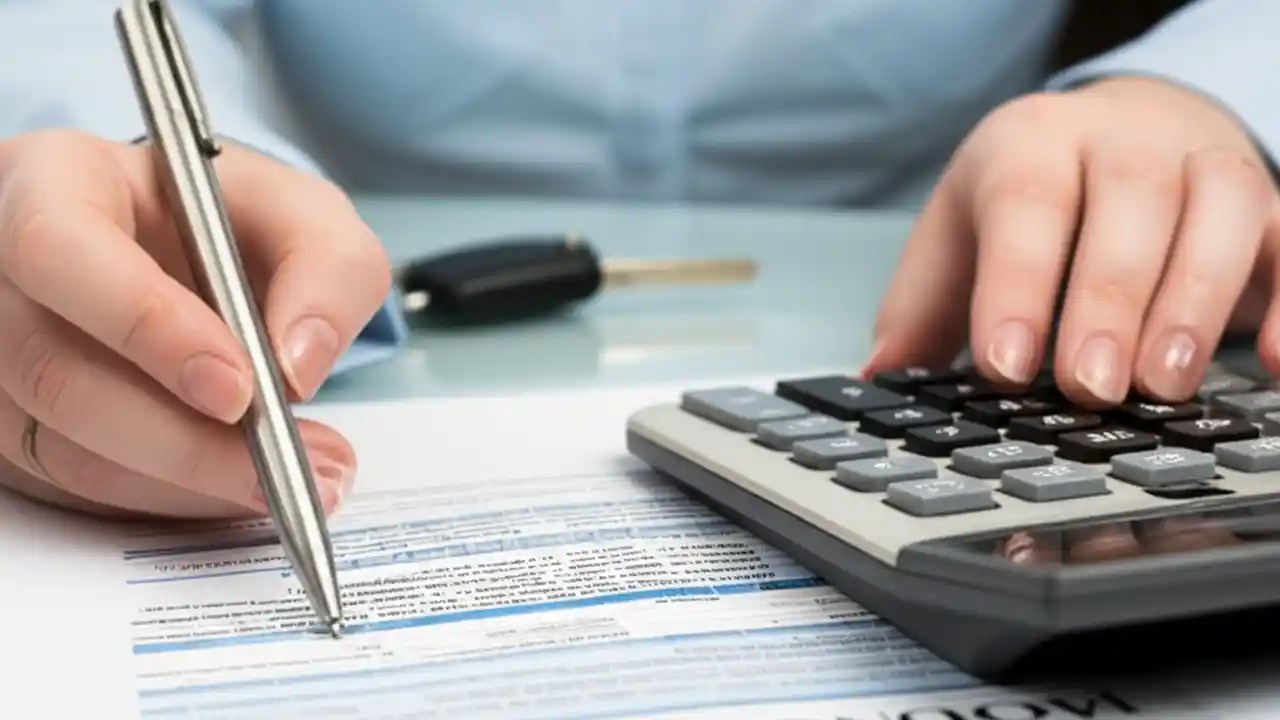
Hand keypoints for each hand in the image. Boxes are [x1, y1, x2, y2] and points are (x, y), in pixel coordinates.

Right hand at [0, 130, 390, 518]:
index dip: (144, 325)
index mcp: (55, 180)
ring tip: (299, 478)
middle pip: (56, 371)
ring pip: (67, 446)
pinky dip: (173, 497)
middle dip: (184, 438)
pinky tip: (242, 485)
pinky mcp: (14, 425)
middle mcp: (2, 270)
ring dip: (191, 480)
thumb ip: (328, 268)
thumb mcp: (305, 214)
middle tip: (289, 461)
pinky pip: (80, 486)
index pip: (59, 249)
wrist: (192, 253)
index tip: (238, 387)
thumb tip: (298, 364)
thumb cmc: (234, 222)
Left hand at [864, 77, 1279, 405]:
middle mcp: (1121, 139)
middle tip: (1090, 388)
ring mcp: (1202, 163)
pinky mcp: (1265, 202)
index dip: (1017, 283)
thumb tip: (878, 381)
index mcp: (1029, 142)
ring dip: (1196, 301)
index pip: (1024, 199)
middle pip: (1127, 203)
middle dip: (1109, 301)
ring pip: (1220, 209)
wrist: (1124, 130)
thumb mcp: (958, 236)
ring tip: (1162, 384)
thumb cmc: (1028, 200)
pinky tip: (1278, 369)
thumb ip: (922, 308)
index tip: (1007, 366)